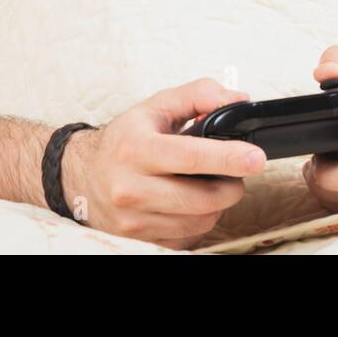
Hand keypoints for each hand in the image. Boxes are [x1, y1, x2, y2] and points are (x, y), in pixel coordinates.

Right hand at [60, 78, 265, 249]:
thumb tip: (237, 100)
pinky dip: (197, 220)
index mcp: (136, 148)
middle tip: (234, 171)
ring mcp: (133, 219)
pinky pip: (186, 237)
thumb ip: (199, 95)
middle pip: (203, 197)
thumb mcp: (156, 106)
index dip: (229, 158)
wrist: (81, 175)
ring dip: (216, 204)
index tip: (256, 158)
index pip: (191, 156)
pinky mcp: (138, 240)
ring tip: (208, 185)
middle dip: (231, 185)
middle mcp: (131, 187)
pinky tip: (187, 203)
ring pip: (200, 220)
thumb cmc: (124, 140)